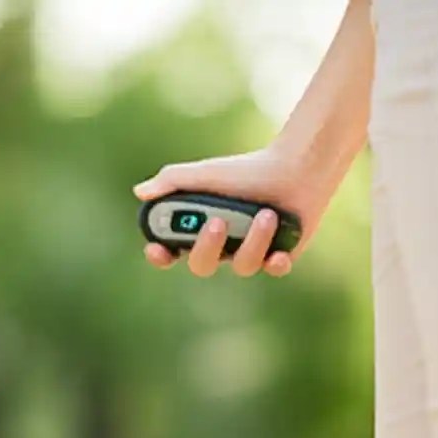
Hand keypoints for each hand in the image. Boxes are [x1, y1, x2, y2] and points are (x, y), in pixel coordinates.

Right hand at [134, 145, 327, 277]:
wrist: (297, 166)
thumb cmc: (247, 169)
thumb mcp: (206, 172)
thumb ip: (173, 180)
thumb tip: (140, 192)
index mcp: (200, 228)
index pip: (171, 251)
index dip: (161, 255)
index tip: (157, 248)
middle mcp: (223, 245)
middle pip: (201, 265)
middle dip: (207, 248)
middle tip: (217, 223)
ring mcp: (250, 253)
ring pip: (242, 266)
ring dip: (253, 242)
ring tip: (267, 214)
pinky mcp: (279, 255)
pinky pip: (273, 270)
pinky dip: (275, 264)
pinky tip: (278, 254)